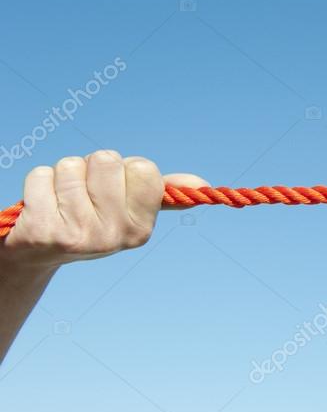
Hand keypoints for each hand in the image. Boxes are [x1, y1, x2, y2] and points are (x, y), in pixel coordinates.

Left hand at [0, 150, 206, 270]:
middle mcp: (114, 236)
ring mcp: (78, 235)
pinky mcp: (41, 230)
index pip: (143, 167)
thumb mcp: (129, 208)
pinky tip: (41, 205)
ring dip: (63, 174)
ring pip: (72, 165)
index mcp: (141, 229)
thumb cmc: (90, 218)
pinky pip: (40, 175)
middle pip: (107, 159)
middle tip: (85, 193)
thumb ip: (162, 191)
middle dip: (92, 168)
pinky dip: (38, 182)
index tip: (116, 189)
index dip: (125, 170)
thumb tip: (202, 183)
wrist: (39, 252)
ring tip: (62, 198)